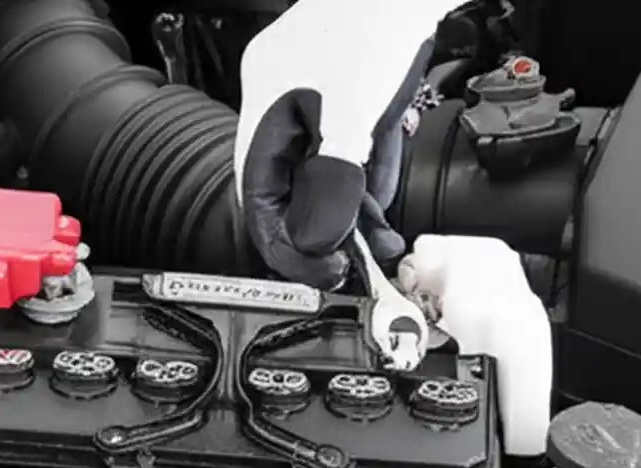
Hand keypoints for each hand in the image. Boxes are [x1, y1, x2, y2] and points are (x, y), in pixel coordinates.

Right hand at [233, 0, 466, 289]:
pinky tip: (381, 205)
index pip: (258, 194)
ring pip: (324, 169)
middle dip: (322, 228)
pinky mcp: (352, 91)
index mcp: (264, 105)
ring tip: (376, 241)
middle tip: (349, 260)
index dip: (283, 239)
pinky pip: (350, 148)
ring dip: (349, 209)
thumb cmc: (374, 16)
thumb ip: (333, 178)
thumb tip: (318, 237)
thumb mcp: (353, 110)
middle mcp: (284, 102)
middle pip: (292, 185)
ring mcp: (319, 96)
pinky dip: (364, 178)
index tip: (314, 269)